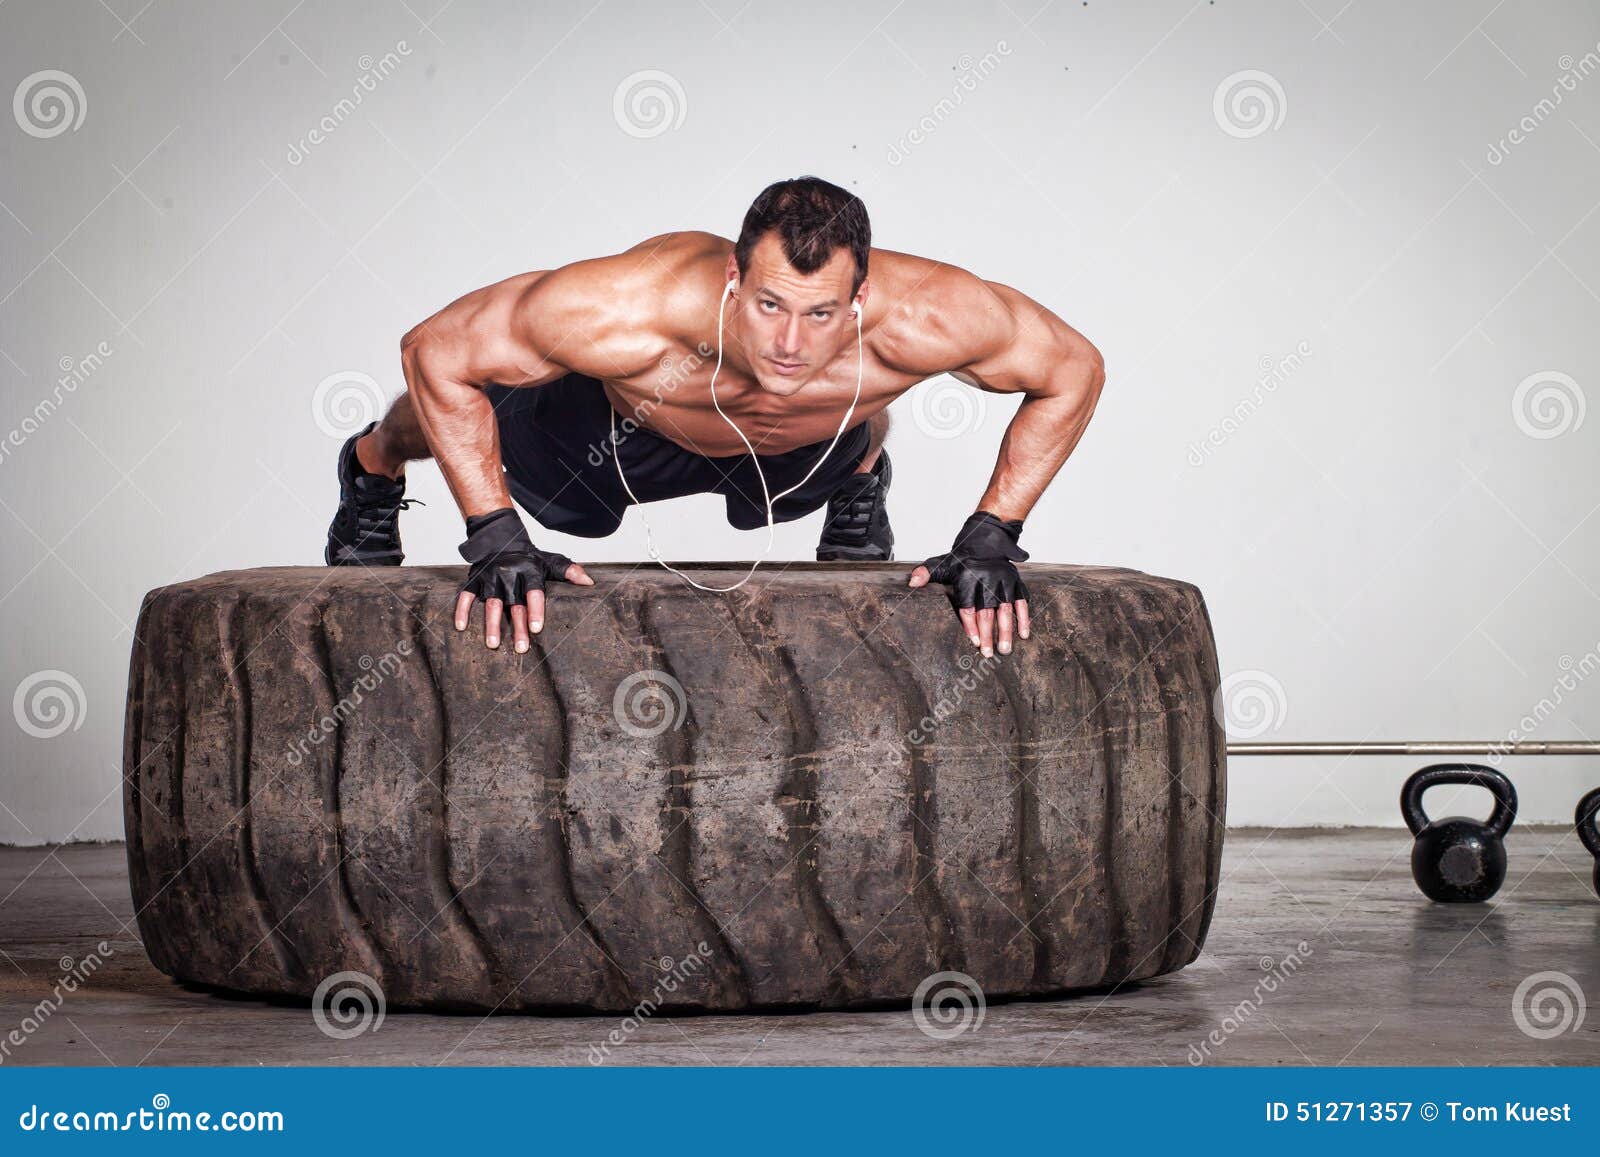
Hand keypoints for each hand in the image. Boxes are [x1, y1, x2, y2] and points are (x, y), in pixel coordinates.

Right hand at [454, 508, 592, 651]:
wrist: (500, 539)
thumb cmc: (529, 557)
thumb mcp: (550, 561)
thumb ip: (569, 572)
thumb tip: (589, 583)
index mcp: (529, 572)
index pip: (534, 592)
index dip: (535, 610)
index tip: (537, 628)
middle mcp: (509, 575)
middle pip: (514, 604)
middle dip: (517, 627)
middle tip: (521, 648)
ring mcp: (490, 578)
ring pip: (491, 604)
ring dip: (491, 624)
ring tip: (493, 644)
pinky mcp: (474, 580)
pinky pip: (466, 596)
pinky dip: (462, 610)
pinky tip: (461, 627)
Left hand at [907, 510, 1031, 656]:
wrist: (986, 540)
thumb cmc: (962, 558)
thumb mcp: (941, 563)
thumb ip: (926, 574)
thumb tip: (912, 583)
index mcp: (967, 579)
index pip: (968, 606)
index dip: (971, 625)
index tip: (973, 641)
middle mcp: (987, 581)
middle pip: (987, 612)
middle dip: (988, 634)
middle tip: (988, 653)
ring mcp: (1003, 582)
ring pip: (1005, 610)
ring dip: (1006, 631)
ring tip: (1005, 649)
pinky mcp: (1016, 583)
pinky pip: (1021, 602)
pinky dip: (1023, 618)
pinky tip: (1023, 634)